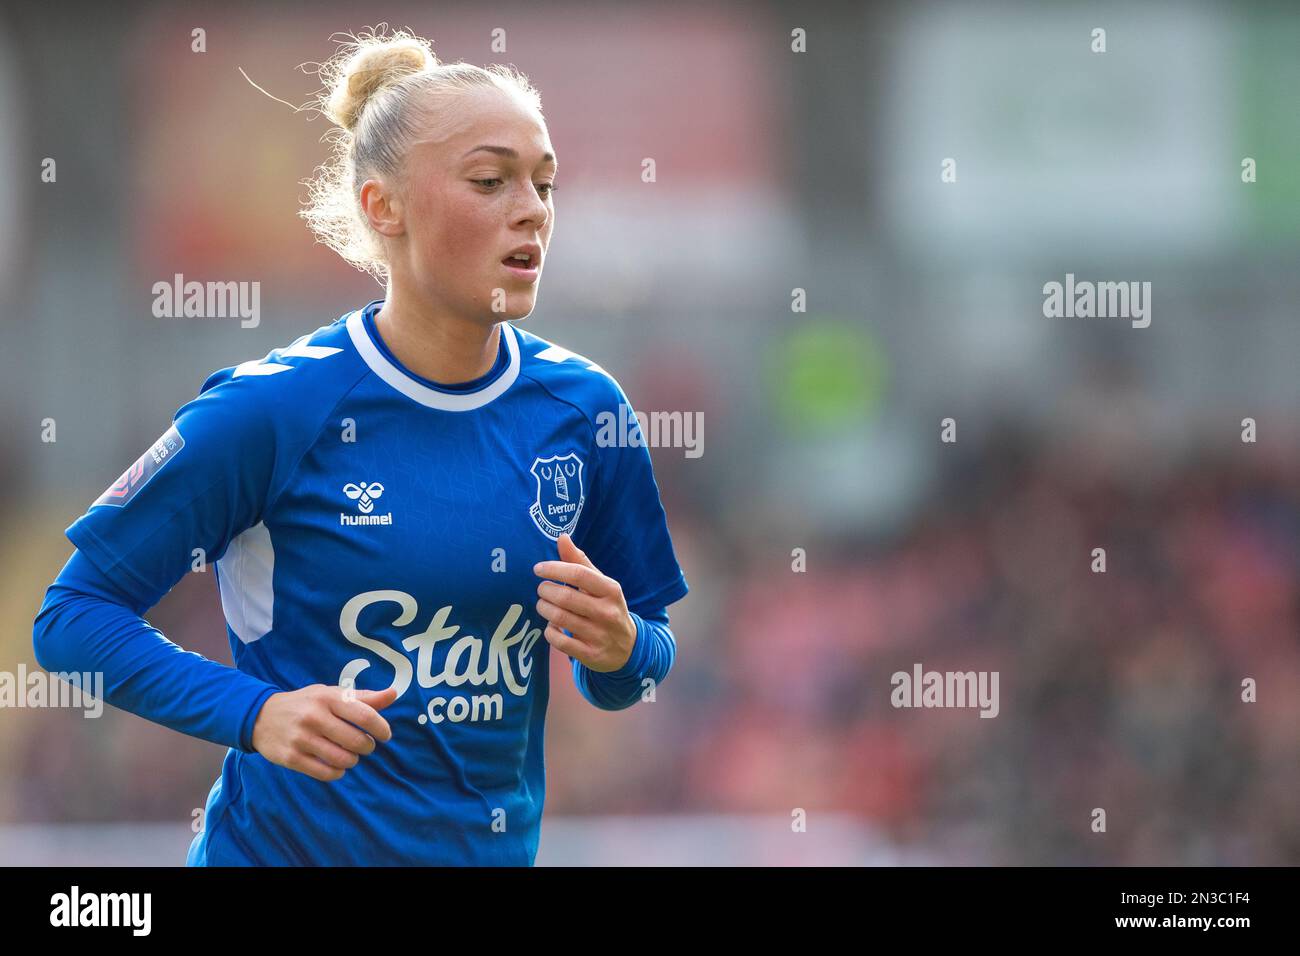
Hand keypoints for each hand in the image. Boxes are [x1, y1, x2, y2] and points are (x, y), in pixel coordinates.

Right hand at [251, 684, 396, 781]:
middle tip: (365, 746)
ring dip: (352, 760)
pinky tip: (337, 767)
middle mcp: (314, 717)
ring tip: (350, 755)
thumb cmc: (306, 704)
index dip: (381, 728)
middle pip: (356, 740)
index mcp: (327, 698)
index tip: (385, 735)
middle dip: (367, 747)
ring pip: (342, 759)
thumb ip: (363, 697)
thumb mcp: (331, 694)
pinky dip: (337, 773)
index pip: (364, 714)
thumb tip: (393, 693)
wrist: (261, 716)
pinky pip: (325, 773)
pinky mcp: (290, 757)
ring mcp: (301, 738)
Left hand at [533, 533, 636, 672]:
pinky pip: (559, 641)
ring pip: (560, 618)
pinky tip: (551, 625)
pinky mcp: (591, 654)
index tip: (538, 569)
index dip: (555, 569)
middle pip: (566, 597)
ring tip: (543, 604)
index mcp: (611, 590)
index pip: (579, 574)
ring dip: (544, 609)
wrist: (628, 647)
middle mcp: (608, 612)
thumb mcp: (600, 584)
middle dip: (545, 591)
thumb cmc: (608, 607)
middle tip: (541, 589)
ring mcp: (600, 635)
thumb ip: (580, 562)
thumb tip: (562, 537)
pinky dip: (549, 631)